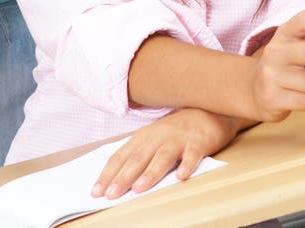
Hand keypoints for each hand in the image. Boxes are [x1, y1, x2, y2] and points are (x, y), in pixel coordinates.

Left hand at [91, 109, 240, 199]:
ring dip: (150, 173)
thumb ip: (139, 154)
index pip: (122, 155)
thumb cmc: (177, 130)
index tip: (96, 191)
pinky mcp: (199, 141)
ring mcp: (179, 137)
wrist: (208, 109)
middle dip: (123, 177)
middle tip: (111, 194)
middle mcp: (159, 135)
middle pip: (138, 157)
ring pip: (162, 156)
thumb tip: (117, 179)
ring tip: (138, 188)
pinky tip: (182, 176)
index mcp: (145, 135)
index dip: (109, 173)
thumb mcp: (154, 137)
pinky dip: (187, 164)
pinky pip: (192, 154)